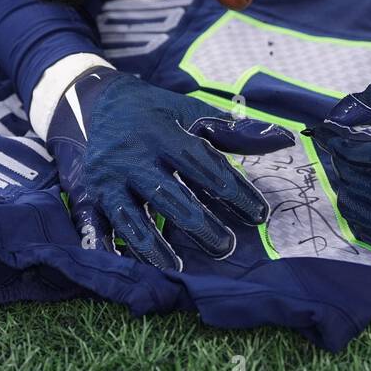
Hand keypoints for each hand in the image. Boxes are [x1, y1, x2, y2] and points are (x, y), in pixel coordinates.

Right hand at [47, 67, 292, 273]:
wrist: (90, 101)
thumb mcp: (191, 112)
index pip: (204, 166)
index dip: (234, 191)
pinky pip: (94, 226)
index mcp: (162, 132)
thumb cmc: (154, 112)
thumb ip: (236, 130)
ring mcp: (106, 178)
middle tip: (226, 247)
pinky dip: (107, 249)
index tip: (260, 215)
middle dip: (199, 224)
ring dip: (153, 246)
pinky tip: (127, 269)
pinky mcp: (87, 195)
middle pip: (169, 195)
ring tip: (177, 268)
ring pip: (130, 218)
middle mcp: (132, 156)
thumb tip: (284, 139)